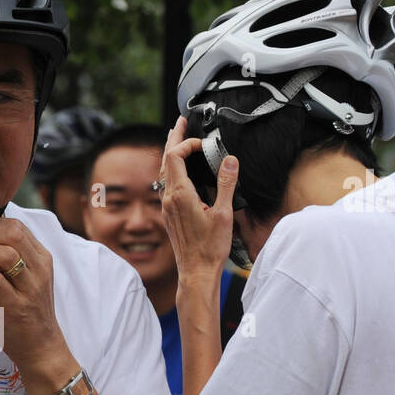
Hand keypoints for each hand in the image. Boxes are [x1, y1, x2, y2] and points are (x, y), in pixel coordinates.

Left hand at [0, 216, 70, 378]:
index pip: (16, 226)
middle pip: (12, 233)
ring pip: (6, 254)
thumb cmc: (24, 310)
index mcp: (41, 258)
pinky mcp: (17, 306)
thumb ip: (7, 257)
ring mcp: (30, 288)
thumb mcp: (22, 278)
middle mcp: (40, 269)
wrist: (41, 346)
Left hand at [157, 115, 238, 285]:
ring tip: (177, 139)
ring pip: (164, 171)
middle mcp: (168, 198)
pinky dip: (172, 168)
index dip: (186, 143)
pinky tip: (180, 169)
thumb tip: (230, 159)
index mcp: (180, 194)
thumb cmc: (209, 248)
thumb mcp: (224, 213)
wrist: (196, 272)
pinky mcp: (169, 213)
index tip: (202, 142)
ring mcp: (167, 206)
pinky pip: (167, 183)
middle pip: (165, 159)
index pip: (175, 156)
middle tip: (180, 122)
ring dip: (171, 152)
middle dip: (173, 139)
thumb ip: (225, 184)